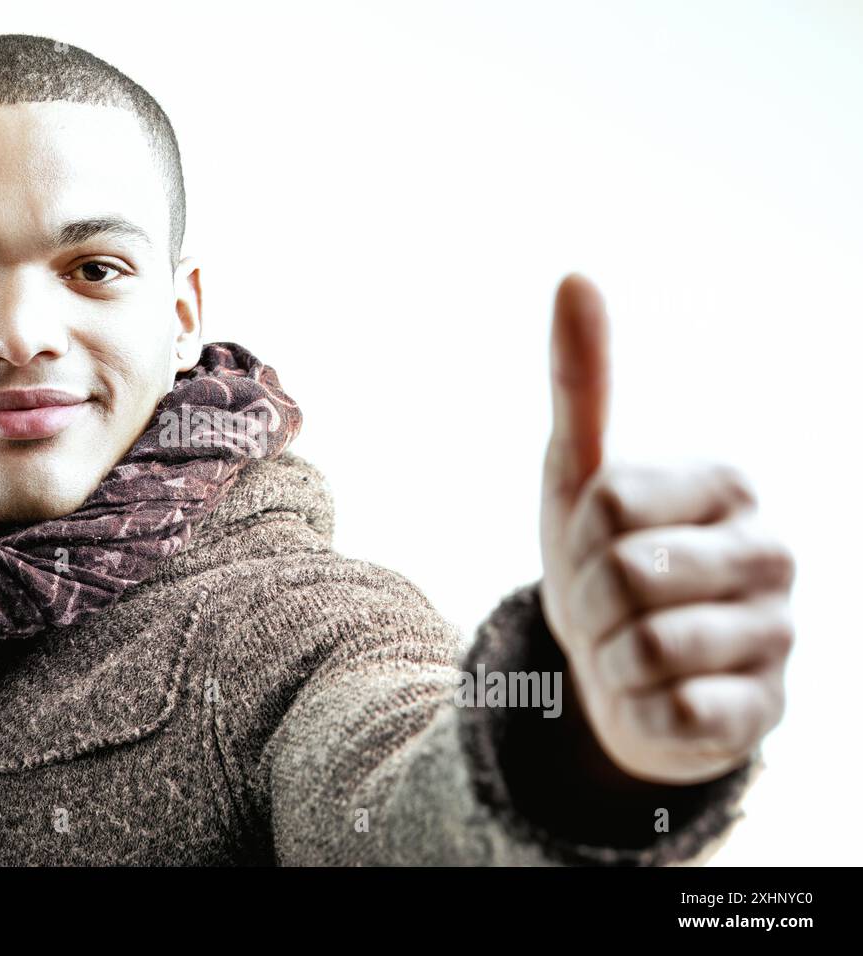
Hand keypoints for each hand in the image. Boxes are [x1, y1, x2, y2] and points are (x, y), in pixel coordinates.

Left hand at [538, 274, 795, 785]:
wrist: (620, 672)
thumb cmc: (600, 563)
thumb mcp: (577, 476)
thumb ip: (580, 382)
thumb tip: (574, 276)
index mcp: (728, 486)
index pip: (608, 503)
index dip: (573, 537)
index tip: (592, 548)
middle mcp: (772, 553)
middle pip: (623, 572)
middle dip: (586, 600)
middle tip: (606, 609)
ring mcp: (779, 637)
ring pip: (644, 649)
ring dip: (608, 659)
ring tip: (627, 652)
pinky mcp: (768, 713)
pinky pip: (670, 716)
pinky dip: (635, 712)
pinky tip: (656, 698)